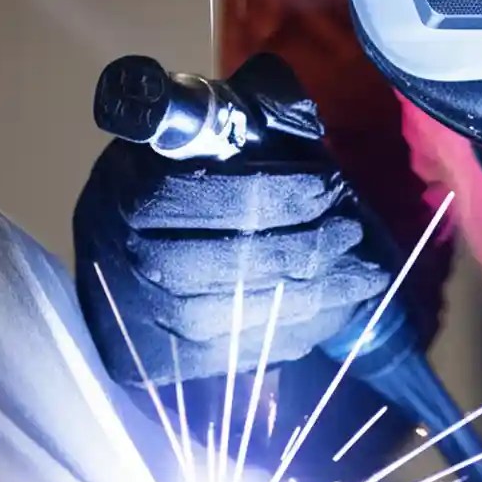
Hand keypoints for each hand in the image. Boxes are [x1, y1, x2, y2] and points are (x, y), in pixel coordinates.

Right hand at [73, 133, 392, 385]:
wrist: (119, 253)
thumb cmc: (173, 180)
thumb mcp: (200, 135)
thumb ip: (244, 120)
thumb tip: (302, 121)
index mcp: (134, 193)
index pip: (216, 198)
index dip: (282, 194)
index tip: (332, 187)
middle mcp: (129, 259)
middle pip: (229, 264)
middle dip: (305, 250)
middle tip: (352, 233)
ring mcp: (143, 316)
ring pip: (237, 315)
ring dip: (312, 296)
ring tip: (362, 276)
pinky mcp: (161, 360)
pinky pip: (237, 352)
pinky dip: (293, 331)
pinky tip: (334, 308)